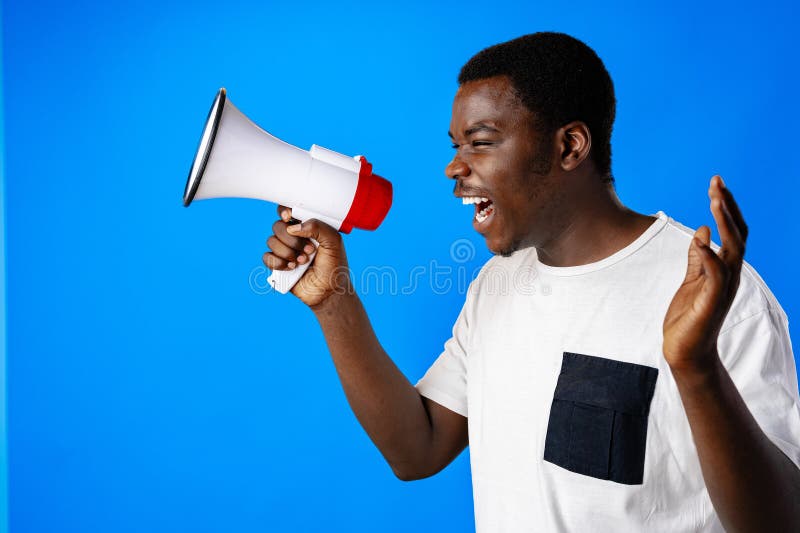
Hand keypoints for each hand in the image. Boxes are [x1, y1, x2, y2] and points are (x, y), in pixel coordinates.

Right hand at [262, 206, 351, 306]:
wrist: (330, 291)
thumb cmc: (335, 265)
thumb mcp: (334, 242)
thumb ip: (318, 227)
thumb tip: (293, 227)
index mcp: (306, 226)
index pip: (288, 211)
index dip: (284, 211)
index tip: (289, 217)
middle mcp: (293, 236)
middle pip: (278, 226)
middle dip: (292, 240)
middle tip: (309, 251)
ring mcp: (284, 250)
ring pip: (271, 241)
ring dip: (288, 252)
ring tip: (303, 262)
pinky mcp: (278, 265)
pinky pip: (267, 257)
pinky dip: (278, 262)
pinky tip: (292, 268)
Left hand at [663, 175, 748, 373]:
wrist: (685, 350)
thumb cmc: (689, 316)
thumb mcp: (692, 280)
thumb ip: (698, 258)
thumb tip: (703, 232)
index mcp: (726, 269)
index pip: (733, 231)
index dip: (726, 208)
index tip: (716, 185)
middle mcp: (730, 275)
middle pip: (737, 234)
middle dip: (727, 207)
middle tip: (716, 182)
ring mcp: (723, 288)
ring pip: (733, 250)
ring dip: (724, 224)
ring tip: (714, 201)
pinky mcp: (711, 302)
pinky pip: (716, 275)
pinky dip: (710, 256)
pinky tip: (701, 240)